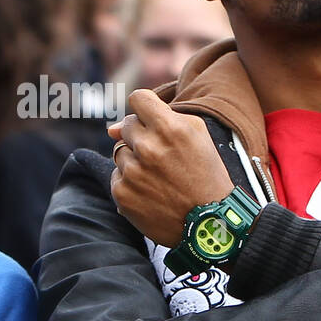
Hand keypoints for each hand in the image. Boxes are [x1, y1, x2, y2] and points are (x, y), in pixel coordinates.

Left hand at [107, 88, 233, 246]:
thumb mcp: (197, 135)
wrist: (210, 222)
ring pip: (120, 152)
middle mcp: (148, 148)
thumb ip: (159, 118)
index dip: (145, 108)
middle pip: (128, 126)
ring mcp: (132, 172)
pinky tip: (151, 192)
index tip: (152, 120)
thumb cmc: (206, 174)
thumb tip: (111, 128)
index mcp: (170, 128)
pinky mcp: (122, 194)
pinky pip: (117, 176)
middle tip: (163, 157)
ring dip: (135, 161)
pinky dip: (130, 183)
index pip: (138, 98)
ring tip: (159, 177)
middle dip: (142, 136)